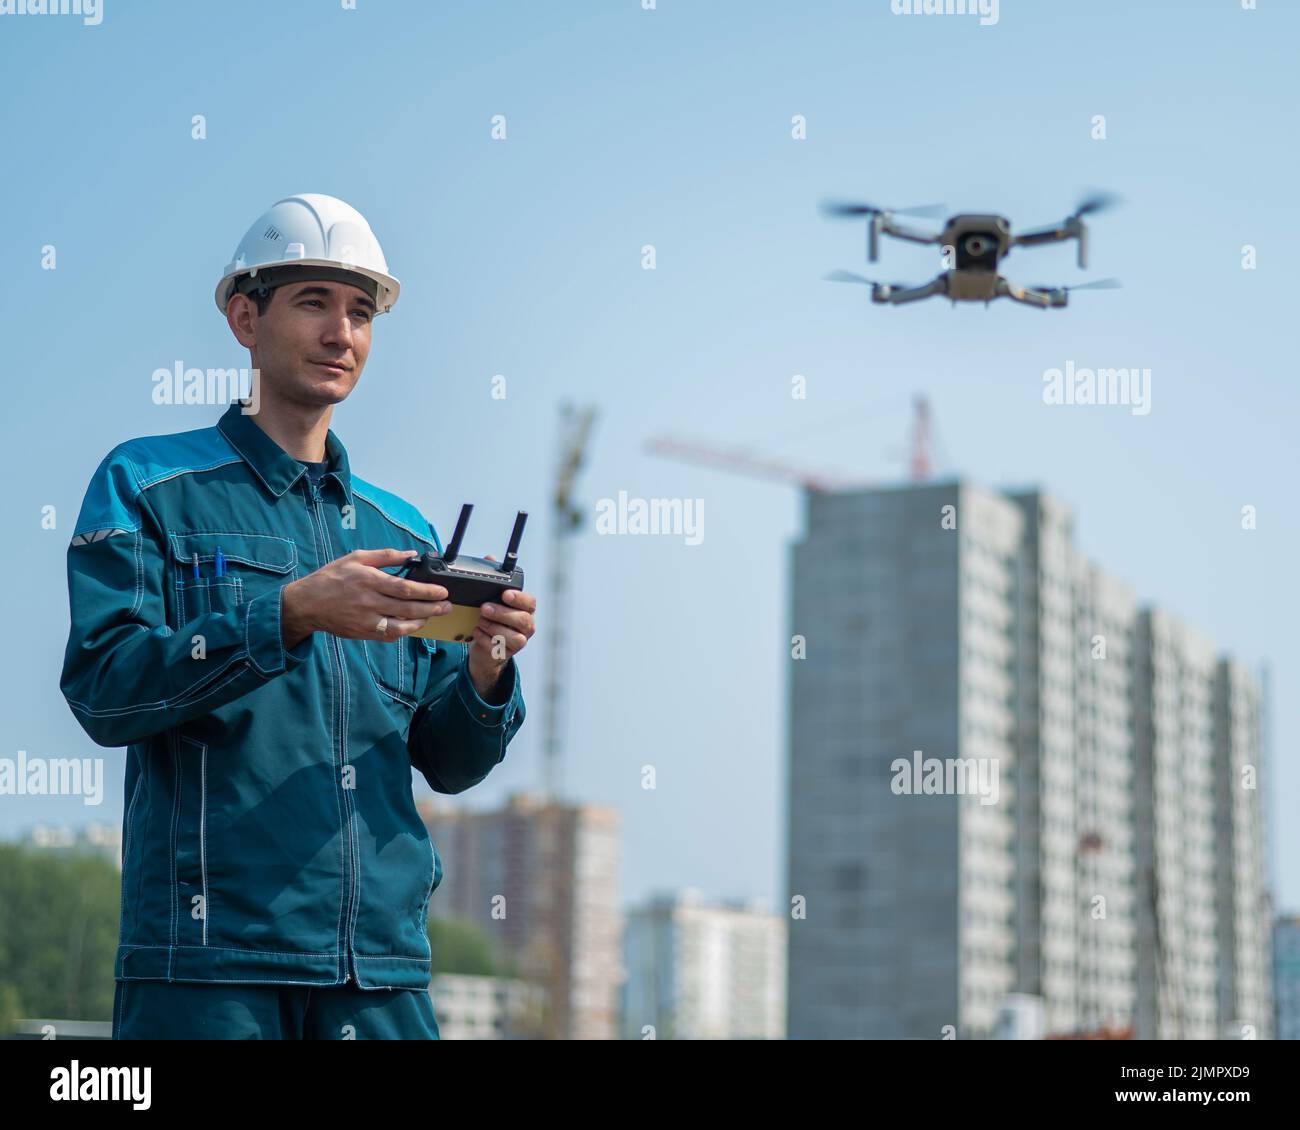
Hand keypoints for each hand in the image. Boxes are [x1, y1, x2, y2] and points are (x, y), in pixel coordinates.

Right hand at [281, 549, 452, 648]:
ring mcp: (366, 620)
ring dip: (421, 622)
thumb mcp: (356, 558)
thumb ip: (385, 556)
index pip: (405, 588)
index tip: (443, 591)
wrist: (307, 603)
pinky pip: (389, 635)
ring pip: (401, 626)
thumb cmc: (332, 577)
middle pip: (408, 608)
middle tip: (447, 606)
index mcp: (369, 580)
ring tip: (432, 615)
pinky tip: (412, 625)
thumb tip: (411, 554)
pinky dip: (404, 631)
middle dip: (432, 608)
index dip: (427, 591)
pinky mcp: (363, 632)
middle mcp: (369, 602)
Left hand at [467, 555, 536, 699]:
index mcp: (526, 610)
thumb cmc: (491, 619)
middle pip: (523, 620)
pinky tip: (476, 633)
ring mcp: (519, 642)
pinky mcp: (507, 655)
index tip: (505, 594)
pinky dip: (485, 640)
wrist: (486, 649)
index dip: (519, 598)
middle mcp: (527, 626)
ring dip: (493, 628)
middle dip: (502, 613)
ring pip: (514, 637)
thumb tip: (490, 558)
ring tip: (479, 622)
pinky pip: (499, 649)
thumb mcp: (492, 599)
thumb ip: (493, 580)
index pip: (530, 602)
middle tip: (484, 608)